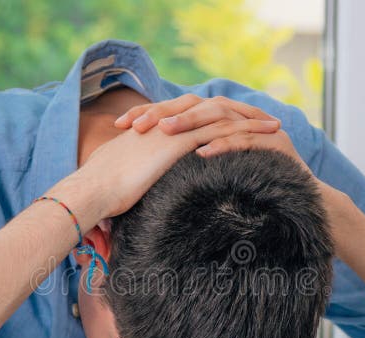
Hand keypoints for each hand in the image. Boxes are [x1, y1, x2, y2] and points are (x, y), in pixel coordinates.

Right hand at [64, 110, 280, 219]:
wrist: (91, 190)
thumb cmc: (100, 196)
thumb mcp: (123, 186)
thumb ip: (136, 185)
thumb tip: (135, 201)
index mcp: (153, 133)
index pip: (191, 119)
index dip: (215, 121)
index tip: (235, 127)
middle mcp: (165, 125)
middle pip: (210, 110)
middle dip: (239, 113)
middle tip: (263, 119)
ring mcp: (172, 130)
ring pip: (220, 116)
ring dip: (250, 119)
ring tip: (274, 125)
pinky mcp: (179, 141)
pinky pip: (219, 130)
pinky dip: (244, 131)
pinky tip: (264, 137)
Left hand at [116, 94, 352, 235]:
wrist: (300, 203)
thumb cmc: (250, 192)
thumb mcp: (210, 176)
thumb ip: (184, 165)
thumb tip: (143, 170)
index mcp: (219, 123)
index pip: (181, 110)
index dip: (151, 114)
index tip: (123, 125)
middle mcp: (238, 118)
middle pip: (196, 106)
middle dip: (165, 113)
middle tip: (138, 125)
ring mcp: (257, 128)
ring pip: (218, 118)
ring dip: (190, 124)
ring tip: (165, 133)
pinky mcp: (274, 142)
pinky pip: (244, 140)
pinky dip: (223, 144)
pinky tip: (202, 153)